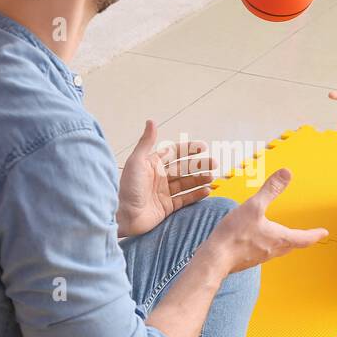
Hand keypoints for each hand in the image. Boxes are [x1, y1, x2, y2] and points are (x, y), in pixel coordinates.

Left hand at [116, 120, 216, 238]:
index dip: (188, 149)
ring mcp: (163, 193)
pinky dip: (196, 195)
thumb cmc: (126, 188)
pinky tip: (206, 191)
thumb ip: (146, 142)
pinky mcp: (166, 207)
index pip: (174, 153)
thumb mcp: (136, 162)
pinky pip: (185, 199)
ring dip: (199, 179)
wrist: (122, 216)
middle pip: (184, 169)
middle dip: (199, 165)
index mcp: (152, 164)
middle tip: (214, 163)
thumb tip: (151, 121)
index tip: (203, 147)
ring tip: (212, 177)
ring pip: (186, 183)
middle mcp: (159, 177)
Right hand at [203, 168, 327, 273]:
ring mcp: (259, 257)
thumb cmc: (235, 234)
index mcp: (279, 238)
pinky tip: (257, 241)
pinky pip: (262, 252)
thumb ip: (271, 189)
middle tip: (306, 237)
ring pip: (277, 250)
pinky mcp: (246, 260)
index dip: (315, 234)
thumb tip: (287, 173)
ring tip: (283, 237)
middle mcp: (272, 250)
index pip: (303, 238)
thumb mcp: (254, 206)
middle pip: (291, 246)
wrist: (215, 259)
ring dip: (283, 243)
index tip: (324, 233)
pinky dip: (266, 246)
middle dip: (300, 240)